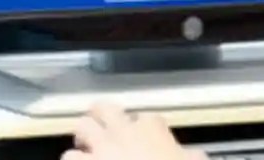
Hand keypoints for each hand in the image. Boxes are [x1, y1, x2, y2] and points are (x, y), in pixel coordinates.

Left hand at [62, 103, 204, 159]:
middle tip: (101, 127)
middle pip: (105, 108)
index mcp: (152, 128)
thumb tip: (194, 155)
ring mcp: (101, 148)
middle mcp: (123, 131)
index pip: (148, 118)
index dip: (145, 128)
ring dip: (83, 139)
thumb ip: (191, 155)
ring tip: (86, 149)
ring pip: (82, 127)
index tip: (147, 139)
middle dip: (101, 115)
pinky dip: (73, 159)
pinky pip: (69, 157)